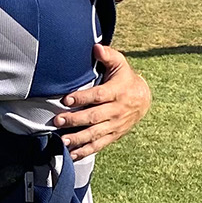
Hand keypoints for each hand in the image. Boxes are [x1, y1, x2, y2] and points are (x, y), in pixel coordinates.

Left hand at [52, 44, 150, 160]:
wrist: (143, 100)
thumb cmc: (125, 79)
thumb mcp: (120, 64)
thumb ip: (108, 56)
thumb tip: (96, 47)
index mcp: (117, 92)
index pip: (98, 96)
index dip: (82, 97)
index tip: (66, 99)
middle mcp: (116, 110)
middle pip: (94, 117)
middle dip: (75, 120)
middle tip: (58, 120)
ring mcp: (115, 125)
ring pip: (95, 134)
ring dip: (78, 139)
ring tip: (63, 141)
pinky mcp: (113, 136)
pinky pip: (98, 145)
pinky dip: (85, 151)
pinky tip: (71, 155)